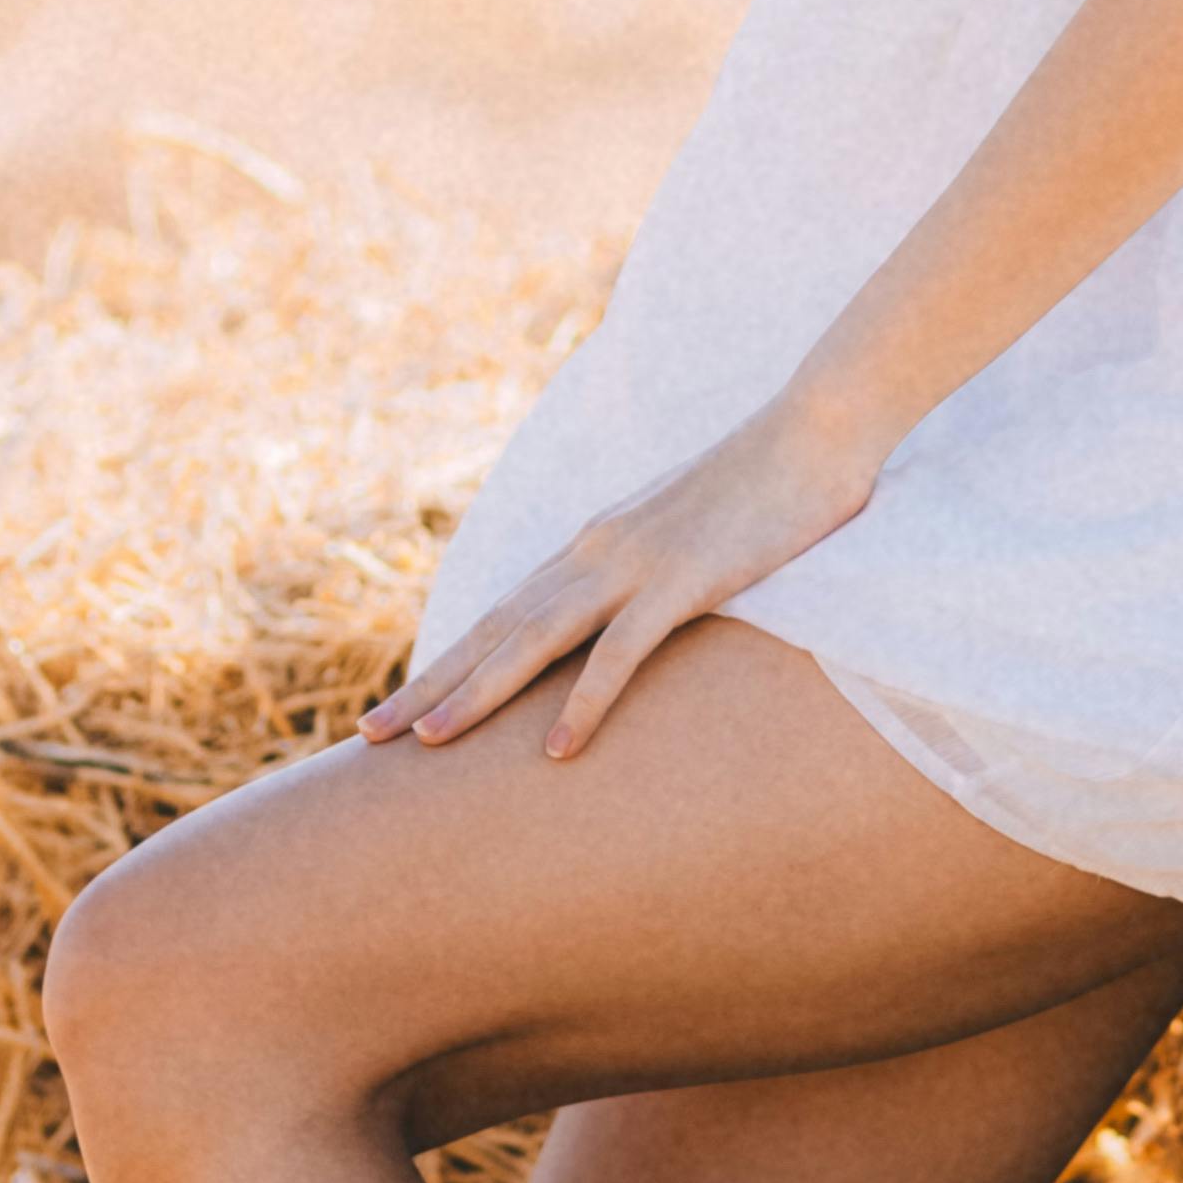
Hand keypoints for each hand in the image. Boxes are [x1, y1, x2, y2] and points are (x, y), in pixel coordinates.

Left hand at [357, 387, 887, 765]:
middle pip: (494, 630)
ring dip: (477, 694)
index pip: (500, 614)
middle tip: (367, 737)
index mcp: (590, 546)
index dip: (446, 662)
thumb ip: (645, 576)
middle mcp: (593, 553)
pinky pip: (623, 652)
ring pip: (534, 640)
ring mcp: (634, 566)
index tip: (399, 708)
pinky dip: (587, 701)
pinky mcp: (684, 580)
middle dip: (430, 686)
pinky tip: (558, 750)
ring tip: (426, 747)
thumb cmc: (760, 489)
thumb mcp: (683, 537)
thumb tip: (625, 619)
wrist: (815, 432)